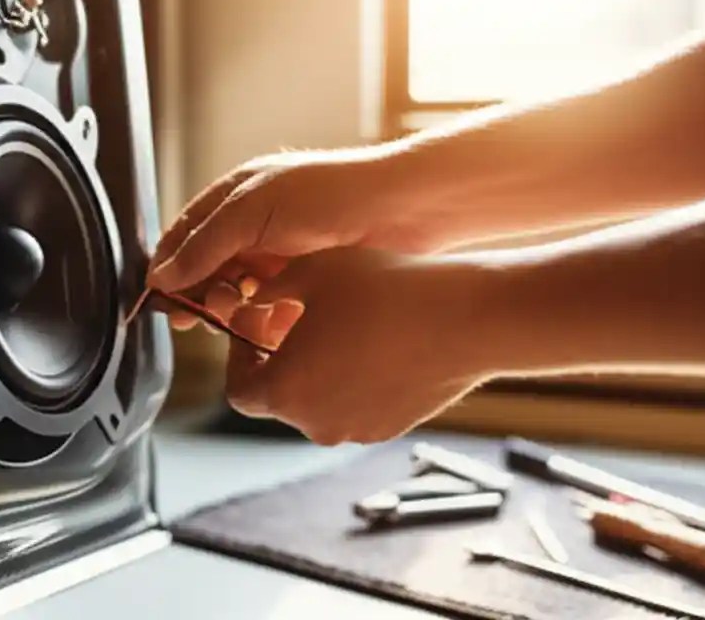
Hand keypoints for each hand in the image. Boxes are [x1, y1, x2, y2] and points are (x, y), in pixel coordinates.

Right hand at [147, 149, 434, 330]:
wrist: (406, 210)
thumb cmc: (334, 194)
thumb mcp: (253, 213)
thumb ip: (205, 245)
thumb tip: (163, 275)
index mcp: (237, 196)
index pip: (184, 234)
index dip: (167, 267)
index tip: (158, 299)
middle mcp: (256, 223)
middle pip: (208, 267)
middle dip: (198, 293)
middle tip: (192, 319)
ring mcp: (282, 252)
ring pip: (238, 290)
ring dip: (230, 308)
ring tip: (233, 319)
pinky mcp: (308, 279)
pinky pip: (271, 306)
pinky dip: (262, 317)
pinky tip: (266, 326)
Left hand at [226, 247, 492, 444]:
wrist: (465, 319)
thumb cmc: (382, 289)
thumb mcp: (307, 272)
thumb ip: (264, 295)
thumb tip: (250, 309)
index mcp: (285, 392)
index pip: (240, 391)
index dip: (239, 356)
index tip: (256, 324)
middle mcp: (316, 424)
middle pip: (279, 396)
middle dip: (278, 358)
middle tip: (295, 316)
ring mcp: (356, 431)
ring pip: (317, 401)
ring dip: (314, 368)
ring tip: (336, 325)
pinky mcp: (390, 428)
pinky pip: (353, 405)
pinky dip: (349, 379)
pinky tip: (371, 341)